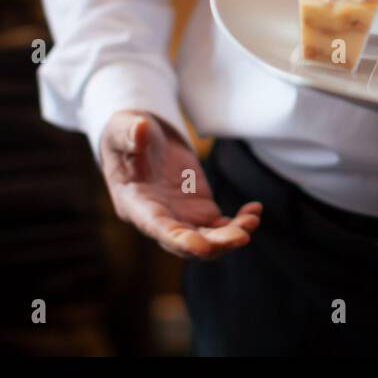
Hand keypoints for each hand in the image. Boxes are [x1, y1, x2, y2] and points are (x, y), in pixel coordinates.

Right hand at [99, 111, 261, 259]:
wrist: (141, 139)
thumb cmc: (125, 136)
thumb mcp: (122, 130)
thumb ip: (129, 135)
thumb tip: (140, 129)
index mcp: (136, 205)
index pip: (158, 228)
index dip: (179, 241)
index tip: (202, 248)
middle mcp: (159, 219)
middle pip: (188, 242)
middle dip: (214, 244)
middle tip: (241, 237)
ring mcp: (181, 217)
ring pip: (208, 239)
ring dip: (230, 236)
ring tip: (252, 221)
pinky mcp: (199, 211)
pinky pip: (221, 225)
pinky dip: (239, 222)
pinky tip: (255, 210)